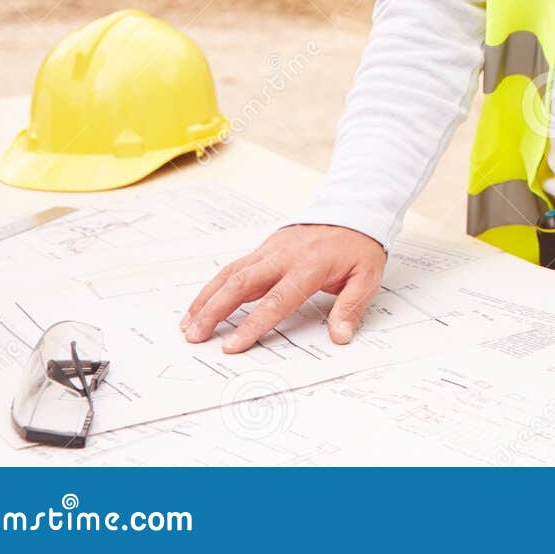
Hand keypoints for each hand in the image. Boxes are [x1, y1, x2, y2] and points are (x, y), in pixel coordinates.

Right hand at [181, 224, 386, 352]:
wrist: (352, 208)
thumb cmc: (359, 244)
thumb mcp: (366, 275)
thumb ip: (350, 307)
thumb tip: (340, 337)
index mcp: (310, 265)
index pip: (277, 299)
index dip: (253, 324)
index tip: (233, 346)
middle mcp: (283, 256)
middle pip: (241, 283)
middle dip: (214, 311)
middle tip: (195, 336)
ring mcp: (270, 250)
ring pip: (230, 274)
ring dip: (207, 299)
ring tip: (188, 325)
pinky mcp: (264, 248)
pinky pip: (234, 268)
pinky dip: (214, 286)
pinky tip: (201, 304)